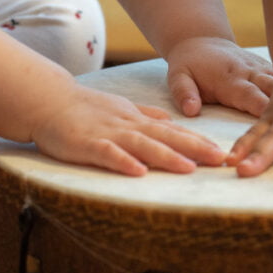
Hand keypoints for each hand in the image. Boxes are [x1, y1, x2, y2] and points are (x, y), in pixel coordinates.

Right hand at [30, 85, 225, 175]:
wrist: (49, 100)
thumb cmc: (86, 107)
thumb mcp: (122, 108)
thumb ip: (146, 115)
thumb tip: (170, 122)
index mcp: (139, 120)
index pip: (175, 131)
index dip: (200, 142)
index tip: (224, 152)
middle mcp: (130, 125)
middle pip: (168, 137)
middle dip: (196, 149)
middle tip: (221, 159)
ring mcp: (109, 134)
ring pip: (143, 145)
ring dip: (167, 156)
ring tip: (189, 168)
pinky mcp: (87, 144)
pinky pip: (108, 153)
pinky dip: (124, 161)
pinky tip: (139, 172)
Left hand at [165, 37, 272, 116]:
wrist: (203, 41)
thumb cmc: (190, 65)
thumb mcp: (177, 76)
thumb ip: (184, 93)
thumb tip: (191, 111)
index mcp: (229, 78)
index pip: (249, 96)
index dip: (263, 109)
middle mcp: (250, 73)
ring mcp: (262, 70)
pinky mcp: (269, 70)